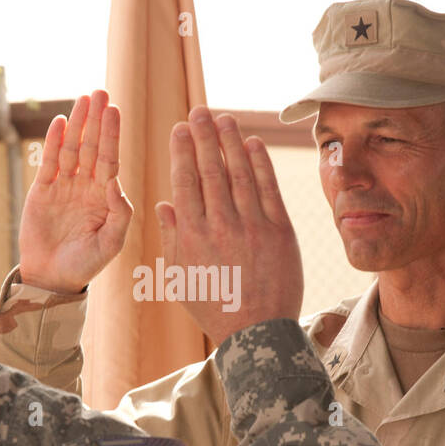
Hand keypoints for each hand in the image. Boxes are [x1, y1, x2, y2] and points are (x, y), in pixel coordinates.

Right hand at [18, 90, 132, 293]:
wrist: (52, 279)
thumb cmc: (85, 265)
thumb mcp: (111, 243)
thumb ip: (119, 214)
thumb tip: (115, 183)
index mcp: (105, 197)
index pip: (110, 159)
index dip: (112, 134)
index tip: (115, 110)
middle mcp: (86, 187)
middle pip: (92, 146)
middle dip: (96, 120)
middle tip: (100, 92)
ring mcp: (64, 186)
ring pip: (72, 149)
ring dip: (77, 123)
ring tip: (83, 98)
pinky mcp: (42, 190)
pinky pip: (49, 162)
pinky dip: (54, 142)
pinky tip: (59, 122)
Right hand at [156, 106, 302, 343]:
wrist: (257, 334)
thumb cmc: (215, 307)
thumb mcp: (181, 279)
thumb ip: (172, 239)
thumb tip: (163, 205)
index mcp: (192, 237)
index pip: (185, 182)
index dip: (182, 151)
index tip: (180, 129)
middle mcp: (220, 226)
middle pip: (210, 169)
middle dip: (204, 136)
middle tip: (199, 111)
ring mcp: (252, 226)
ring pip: (239, 173)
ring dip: (231, 141)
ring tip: (224, 119)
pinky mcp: (280, 231)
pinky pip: (269, 189)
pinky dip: (260, 164)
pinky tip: (253, 143)